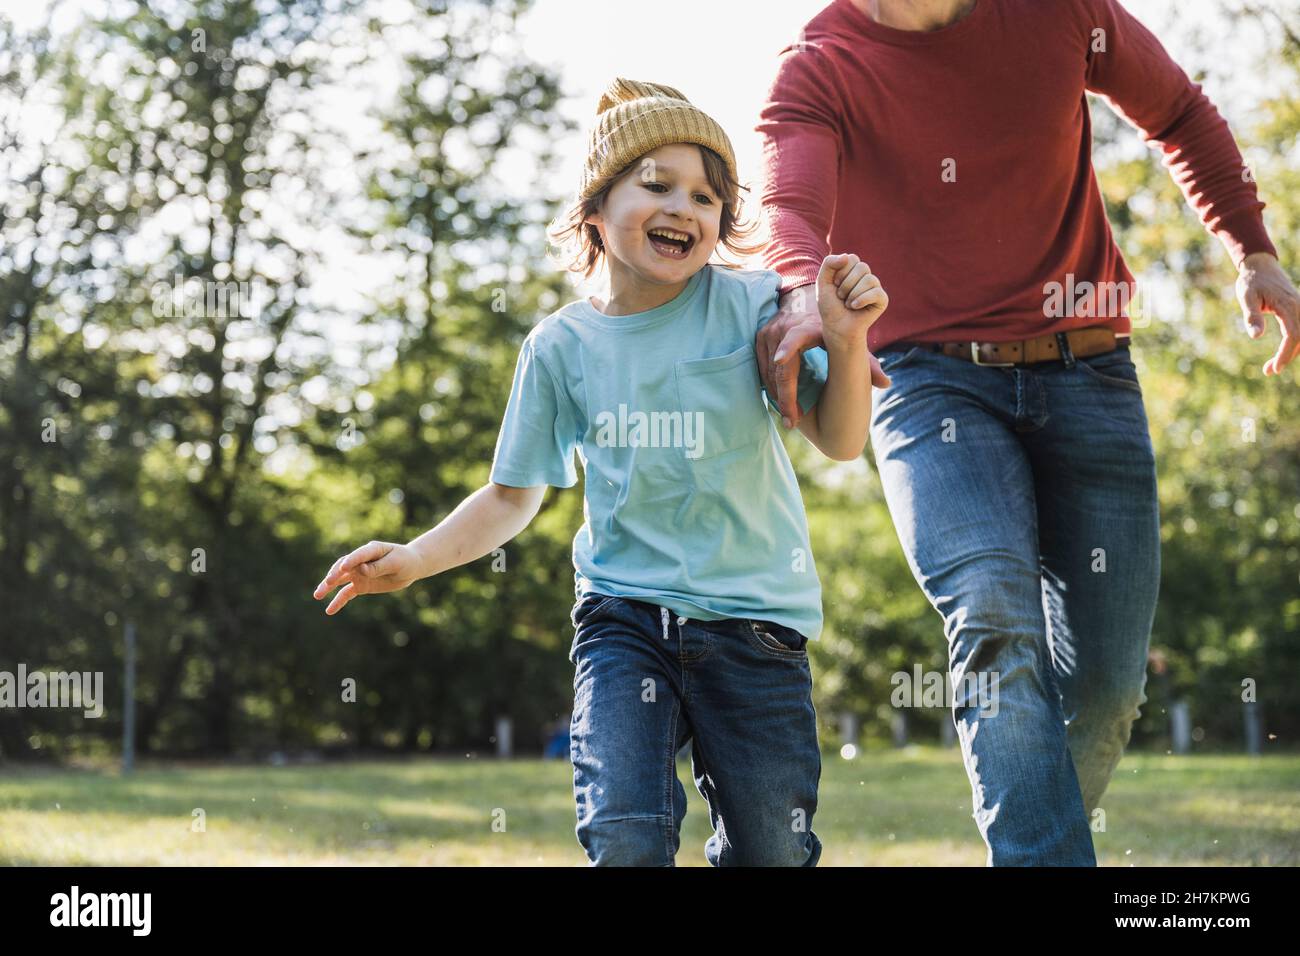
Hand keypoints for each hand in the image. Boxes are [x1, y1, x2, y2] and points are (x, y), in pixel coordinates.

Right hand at [312, 540, 422, 614]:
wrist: (410, 567)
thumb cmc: (404, 561)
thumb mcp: (396, 563)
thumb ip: (379, 566)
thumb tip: (362, 570)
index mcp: (371, 550)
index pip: (359, 555)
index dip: (351, 561)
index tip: (343, 567)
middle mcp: (361, 561)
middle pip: (344, 567)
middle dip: (335, 574)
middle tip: (328, 582)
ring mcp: (359, 573)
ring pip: (340, 580)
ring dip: (328, 587)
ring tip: (317, 595)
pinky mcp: (360, 585)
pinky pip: (346, 593)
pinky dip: (338, 601)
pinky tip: (329, 610)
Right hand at [757, 283, 891, 429]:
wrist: (807, 302)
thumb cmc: (834, 329)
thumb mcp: (851, 343)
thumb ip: (868, 363)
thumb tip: (886, 383)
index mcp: (810, 326)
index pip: (795, 337)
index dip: (787, 348)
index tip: (780, 361)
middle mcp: (787, 326)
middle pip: (781, 366)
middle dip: (786, 398)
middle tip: (793, 421)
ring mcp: (771, 331)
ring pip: (770, 370)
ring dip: (778, 397)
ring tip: (789, 417)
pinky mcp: (761, 336)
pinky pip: (762, 367)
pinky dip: (770, 386)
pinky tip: (780, 402)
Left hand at [817, 253, 887, 350]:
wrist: (836, 327)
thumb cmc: (830, 306)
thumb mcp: (823, 282)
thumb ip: (829, 264)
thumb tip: (847, 256)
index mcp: (853, 269)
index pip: (852, 258)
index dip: (840, 272)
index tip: (835, 285)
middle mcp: (866, 276)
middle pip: (862, 267)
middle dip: (846, 284)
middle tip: (841, 296)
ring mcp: (875, 287)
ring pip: (869, 279)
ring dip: (852, 294)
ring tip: (848, 304)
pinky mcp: (882, 299)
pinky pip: (876, 292)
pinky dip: (862, 300)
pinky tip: (855, 307)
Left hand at [1236, 252, 1299, 374]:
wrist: (1261, 266)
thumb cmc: (1251, 281)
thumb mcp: (1246, 297)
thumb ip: (1252, 315)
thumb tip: (1256, 336)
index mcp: (1288, 305)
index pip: (1293, 335)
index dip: (1285, 354)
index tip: (1274, 368)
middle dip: (1286, 357)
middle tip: (1268, 371)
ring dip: (1290, 353)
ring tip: (1270, 367)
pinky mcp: (1299, 310)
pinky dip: (1293, 344)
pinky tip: (1281, 355)